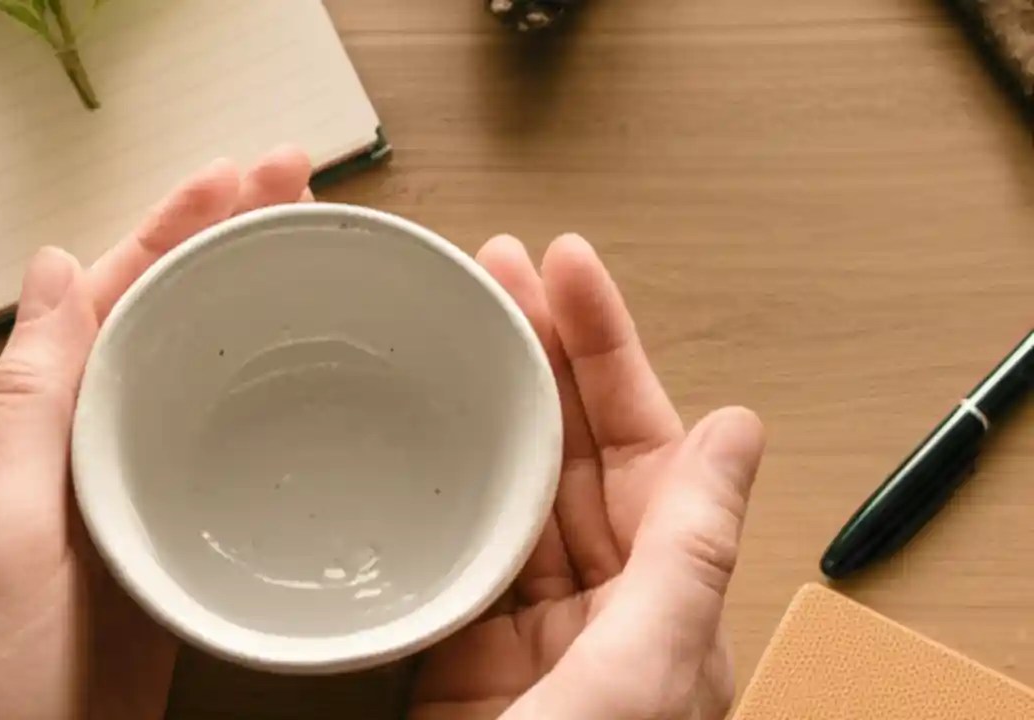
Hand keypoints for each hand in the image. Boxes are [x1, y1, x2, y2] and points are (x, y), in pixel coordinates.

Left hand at [0, 147, 314, 718]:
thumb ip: (27, 398)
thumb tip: (53, 268)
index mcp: (32, 424)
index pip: (111, 296)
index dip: (176, 227)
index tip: (244, 175)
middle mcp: (82, 445)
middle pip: (166, 320)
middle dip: (230, 245)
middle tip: (303, 191)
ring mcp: (131, 492)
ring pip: (199, 376)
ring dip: (252, 309)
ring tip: (316, 257)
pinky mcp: (170, 543)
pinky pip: (220, 451)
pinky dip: (263, 403)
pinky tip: (307, 387)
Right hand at [411, 234, 765, 719]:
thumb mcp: (648, 666)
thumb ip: (693, 548)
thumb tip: (742, 429)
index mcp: (661, 601)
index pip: (641, 446)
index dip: (606, 351)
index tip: (567, 268)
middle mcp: (597, 606)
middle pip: (566, 450)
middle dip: (532, 353)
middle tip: (491, 269)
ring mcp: (521, 628)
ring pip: (504, 487)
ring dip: (482, 403)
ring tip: (451, 319)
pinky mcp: (452, 654)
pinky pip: (446, 550)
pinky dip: (428, 487)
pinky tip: (411, 433)